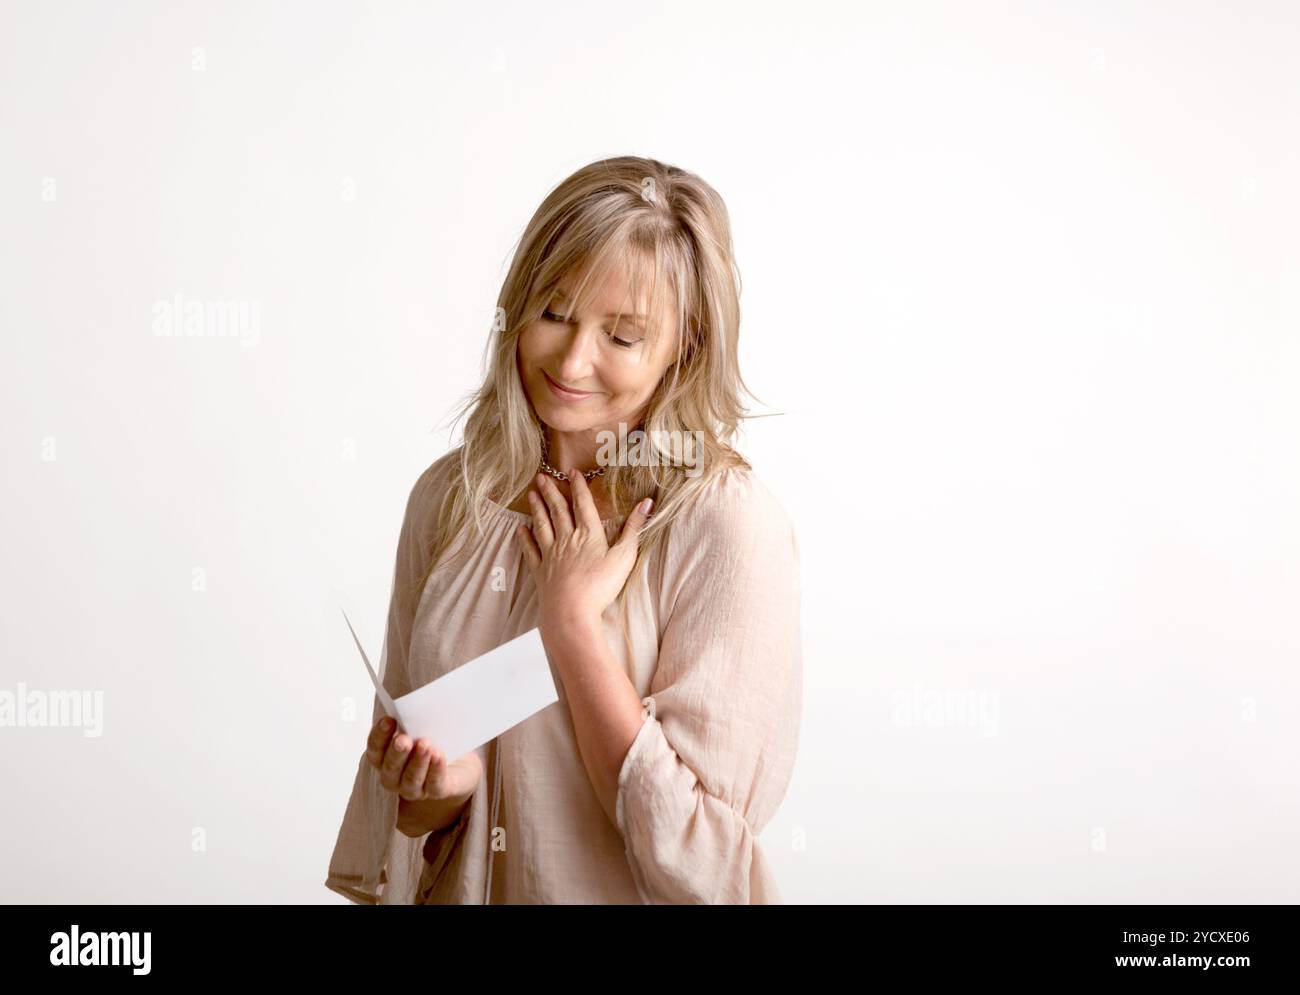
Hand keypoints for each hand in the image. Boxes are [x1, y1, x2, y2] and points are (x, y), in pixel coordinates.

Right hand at [364, 715, 482, 837]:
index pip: (375, 749)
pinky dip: (436, 770)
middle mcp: (394, 777)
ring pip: (411, 779)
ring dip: (417, 762)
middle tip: (403, 738)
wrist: (459, 763)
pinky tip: (438, 755)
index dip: (379, 735)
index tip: (389, 719)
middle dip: (396, 752)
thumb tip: (416, 705)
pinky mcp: (437, 791)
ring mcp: (414, 788)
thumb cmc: (433, 741)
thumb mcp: (423, 727)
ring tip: (425, 744)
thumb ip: (415, 720)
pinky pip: (434, 784)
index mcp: (384, 758)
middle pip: (390, 767)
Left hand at [516, 471, 653, 630]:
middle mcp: (567, 540)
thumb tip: (647, 503)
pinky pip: (531, 550)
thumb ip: (634, 529)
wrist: (572, 611)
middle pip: (558, 511)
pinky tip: (521, 529)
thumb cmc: (600, 586)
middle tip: (541, 477)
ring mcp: (551, 555)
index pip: (582, 504)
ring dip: (537, 509)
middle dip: (551, 492)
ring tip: (531, 495)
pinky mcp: (541, 572)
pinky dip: (525, 538)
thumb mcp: (625, 556)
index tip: (571, 472)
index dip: (578, 487)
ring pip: (542, 526)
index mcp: (589, 535)